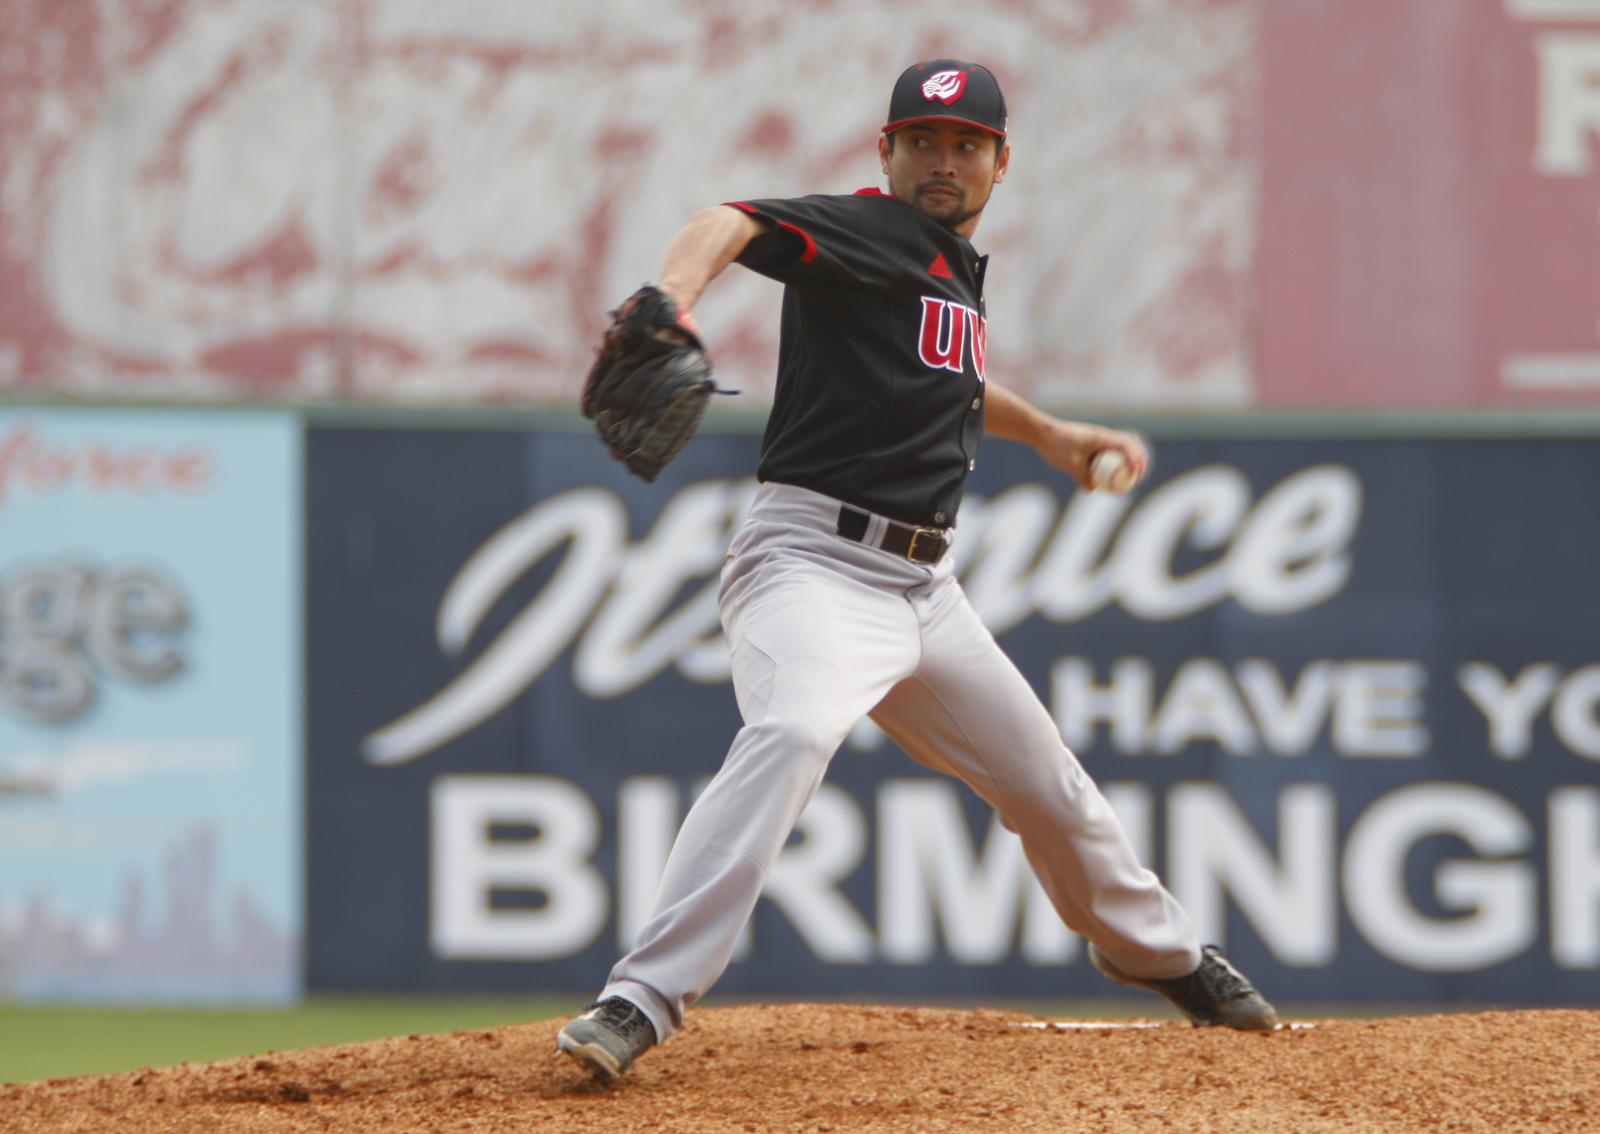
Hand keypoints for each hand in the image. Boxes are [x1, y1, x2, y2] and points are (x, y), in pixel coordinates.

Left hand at [1035, 420, 1149, 491]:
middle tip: (1140, 475)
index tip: (1137, 475)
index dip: (1136, 460)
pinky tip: (1113, 472)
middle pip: (1129, 444)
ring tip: (1132, 473)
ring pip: (1121, 445)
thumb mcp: (1070, 464)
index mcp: (1101, 437)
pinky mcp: (1091, 441)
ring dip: (1129, 457)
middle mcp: (1102, 435)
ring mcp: (1097, 437)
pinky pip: (1109, 450)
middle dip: (1139, 458)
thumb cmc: (1057, 445)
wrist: (1042, 433)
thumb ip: (1083, 477)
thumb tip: (1092, 490)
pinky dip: (1115, 459)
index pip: (1126, 446)